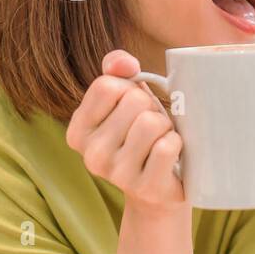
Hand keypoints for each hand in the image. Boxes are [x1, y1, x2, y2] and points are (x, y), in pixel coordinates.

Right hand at [66, 50, 183, 211]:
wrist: (158, 190)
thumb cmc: (142, 135)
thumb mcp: (124, 99)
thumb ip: (116, 69)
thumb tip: (125, 63)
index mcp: (77, 131)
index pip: (107, 85)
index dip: (131, 89)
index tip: (133, 108)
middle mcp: (91, 155)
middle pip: (134, 101)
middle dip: (152, 108)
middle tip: (152, 129)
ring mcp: (117, 175)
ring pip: (152, 122)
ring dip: (166, 126)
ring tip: (160, 140)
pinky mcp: (146, 187)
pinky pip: (167, 146)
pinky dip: (177, 144)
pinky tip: (170, 156)